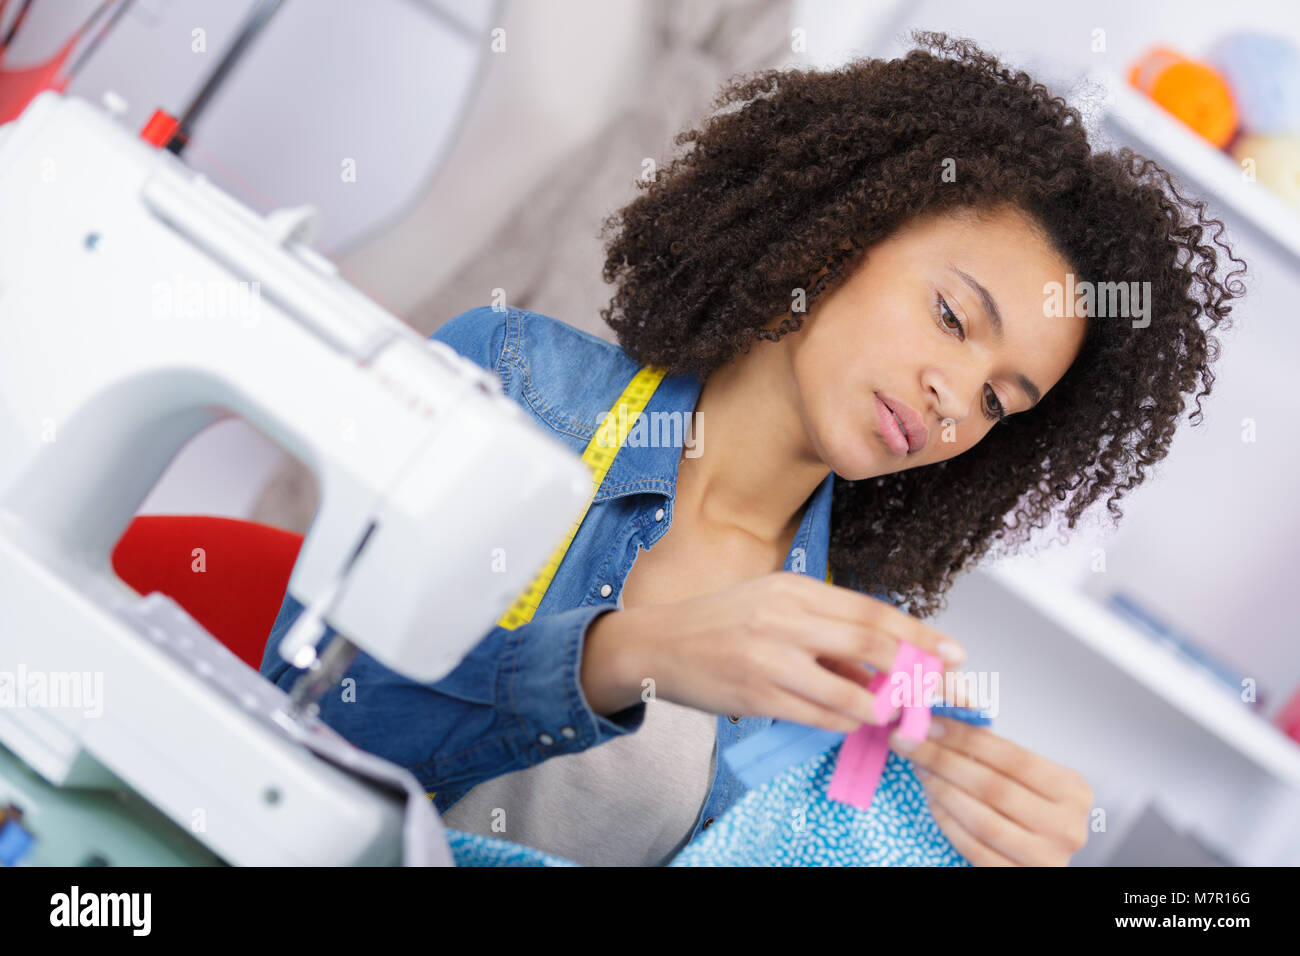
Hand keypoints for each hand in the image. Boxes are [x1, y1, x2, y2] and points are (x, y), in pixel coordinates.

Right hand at [581, 571, 966, 733]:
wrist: (657, 645)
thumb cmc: (720, 623)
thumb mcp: (773, 605)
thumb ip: (824, 626)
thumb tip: (881, 659)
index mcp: (794, 589)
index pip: (871, 612)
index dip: (919, 635)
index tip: (953, 654)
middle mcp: (785, 619)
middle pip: (871, 646)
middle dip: (917, 674)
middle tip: (944, 692)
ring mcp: (771, 660)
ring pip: (851, 692)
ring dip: (881, 708)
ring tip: (893, 712)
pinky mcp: (758, 696)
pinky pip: (820, 717)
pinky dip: (845, 721)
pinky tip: (851, 719)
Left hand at [889, 716, 1092, 865]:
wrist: (1043, 856)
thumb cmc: (1033, 808)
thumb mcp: (1031, 778)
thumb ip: (997, 753)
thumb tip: (944, 722)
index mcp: (1073, 790)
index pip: (1013, 757)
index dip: (967, 738)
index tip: (930, 724)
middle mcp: (1066, 826)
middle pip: (993, 787)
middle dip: (944, 761)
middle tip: (911, 744)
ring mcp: (1045, 858)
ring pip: (981, 820)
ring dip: (942, 791)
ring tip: (920, 770)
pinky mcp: (1020, 879)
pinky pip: (974, 848)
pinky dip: (948, 822)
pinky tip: (933, 801)